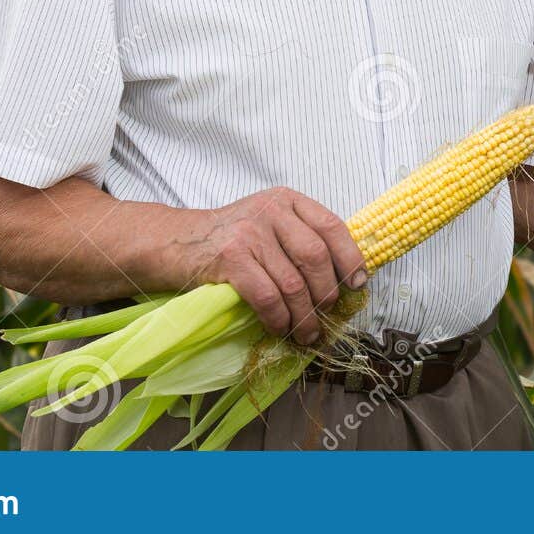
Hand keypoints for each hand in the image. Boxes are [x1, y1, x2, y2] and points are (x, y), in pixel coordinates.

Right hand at [189, 187, 368, 344]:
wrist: (176, 242)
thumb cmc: (229, 238)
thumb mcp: (269, 223)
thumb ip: (300, 237)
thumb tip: (342, 277)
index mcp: (288, 200)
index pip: (332, 226)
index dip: (350, 258)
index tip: (358, 284)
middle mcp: (272, 211)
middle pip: (316, 257)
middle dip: (326, 293)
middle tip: (326, 314)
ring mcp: (250, 233)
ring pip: (293, 283)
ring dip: (304, 316)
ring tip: (307, 333)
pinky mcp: (231, 259)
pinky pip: (268, 297)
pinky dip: (279, 319)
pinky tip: (280, 328)